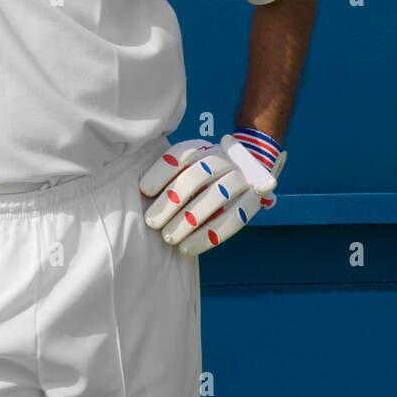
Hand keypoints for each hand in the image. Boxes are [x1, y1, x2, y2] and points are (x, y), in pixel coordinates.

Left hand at [139, 131, 286, 257]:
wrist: (251, 174)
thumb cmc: (205, 178)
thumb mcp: (190, 167)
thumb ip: (171, 176)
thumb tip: (142, 192)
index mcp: (205, 148)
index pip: (182, 154)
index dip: (161, 172)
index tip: (144, 191)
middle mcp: (226, 159)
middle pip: (197, 177)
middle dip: (171, 201)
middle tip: (152, 222)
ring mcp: (243, 178)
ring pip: (215, 198)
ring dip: (188, 222)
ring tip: (167, 237)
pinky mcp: (254, 201)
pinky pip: (231, 221)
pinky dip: (207, 237)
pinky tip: (186, 248)